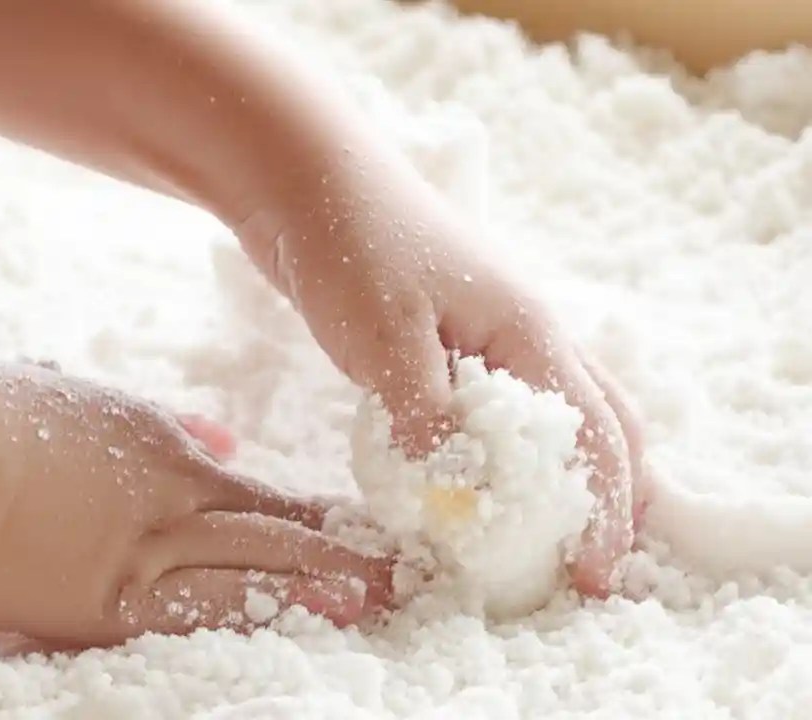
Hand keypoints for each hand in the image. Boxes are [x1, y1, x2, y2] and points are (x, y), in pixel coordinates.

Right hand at [0, 361, 392, 648]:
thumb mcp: (90, 407)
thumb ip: (166, 430)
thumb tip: (224, 443)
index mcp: (165, 457)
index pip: (264, 498)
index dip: (321, 521)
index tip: (367, 536)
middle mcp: (167, 509)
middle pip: (274, 536)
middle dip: (346, 556)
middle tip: (409, 575)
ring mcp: (136, 565)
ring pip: (247, 578)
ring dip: (315, 591)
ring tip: (376, 605)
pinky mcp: (95, 614)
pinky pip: (184, 625)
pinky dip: (240, 629)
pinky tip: (283, 639)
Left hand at [234, 147, 646, 595]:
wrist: (305, 181)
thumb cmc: (352, 246)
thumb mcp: (387, 341)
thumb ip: (427, 417)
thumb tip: (457, 494)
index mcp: (530, 333)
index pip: (594, 435)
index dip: (603, 509)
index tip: (596, 575)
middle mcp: (525, 333)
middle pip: (599, 419)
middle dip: (604, 492)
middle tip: (585, 559)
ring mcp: (487, 332)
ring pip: (551, 410)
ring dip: (559, 470)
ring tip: (541, 529)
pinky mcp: (445, 337)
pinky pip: (496, 403)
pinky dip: (503, 446)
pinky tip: (475, 475)